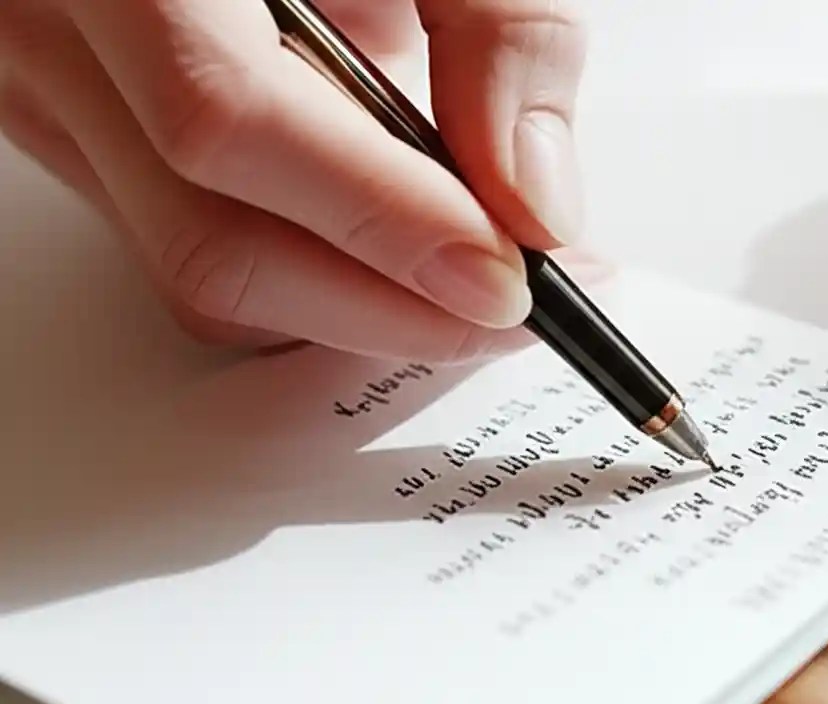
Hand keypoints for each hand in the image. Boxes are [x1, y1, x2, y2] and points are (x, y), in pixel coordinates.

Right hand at [0, 0, 591, 359]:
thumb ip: (499, 33)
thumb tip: (534, 204)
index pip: (233, 116)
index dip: (381, 215)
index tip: (503, 276)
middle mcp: (59, 35)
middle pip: (214, 242)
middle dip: (390, 308)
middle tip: (516, 307)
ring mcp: (56, 102)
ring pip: (203, 275)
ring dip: (357, 308)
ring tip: (471, 279)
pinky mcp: (85, 146)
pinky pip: (196, 256)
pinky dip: (312, 280)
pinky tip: (395, 254)